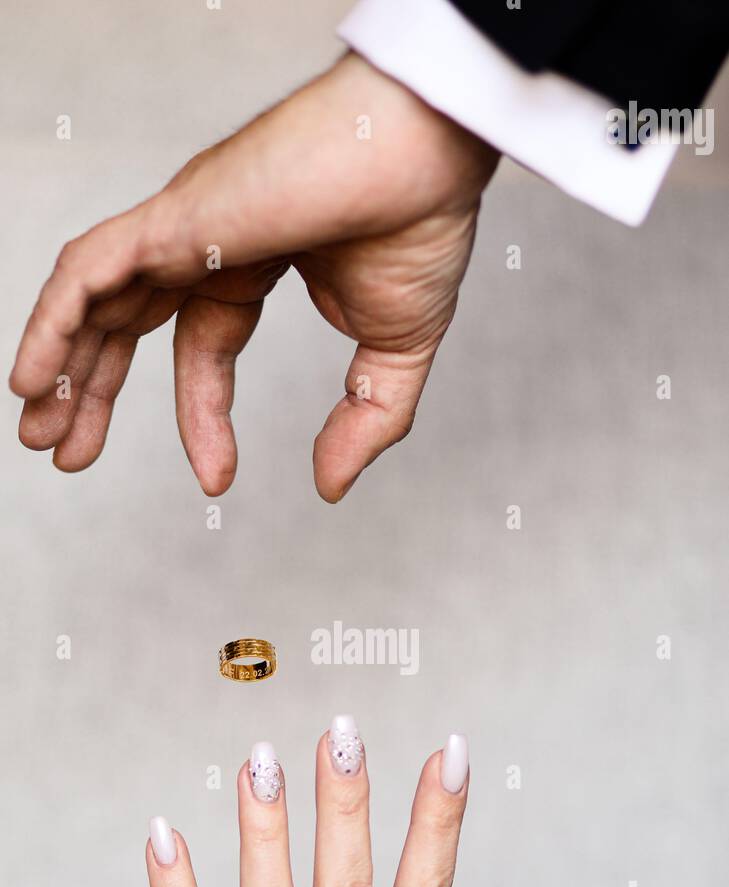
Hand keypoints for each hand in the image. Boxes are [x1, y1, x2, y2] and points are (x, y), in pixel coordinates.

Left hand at [10, 54, 497, 500]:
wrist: (425, 157)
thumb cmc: (418, 224)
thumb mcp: (394, 356)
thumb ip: (364, 424)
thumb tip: (329, 486)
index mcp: (251, 266)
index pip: (206, 352)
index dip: (204, 420)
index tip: (216, 481)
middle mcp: (205, 246)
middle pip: (126, 324)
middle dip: (90, 390)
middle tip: (61, 451)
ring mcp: (182, 229)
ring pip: (95, 301)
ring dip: (60, 367)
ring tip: (34, 430)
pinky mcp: (171, 218)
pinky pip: (87, 270)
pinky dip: (52, 321)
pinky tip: (32, 377)